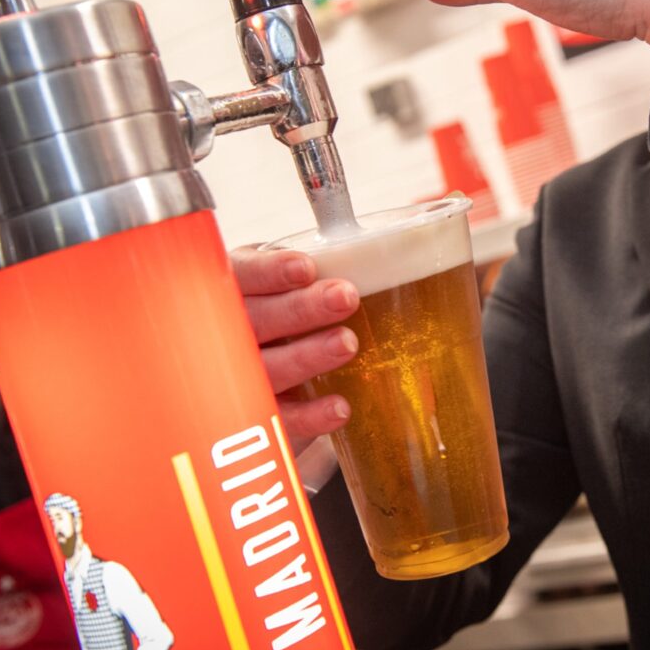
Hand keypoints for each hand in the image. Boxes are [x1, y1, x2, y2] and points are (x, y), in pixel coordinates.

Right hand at [231, 244, 360, 451]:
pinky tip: (340, 406)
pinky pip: (278, 421)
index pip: (240, 275)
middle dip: (299, 308)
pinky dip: (309, 416)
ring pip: (264, 368)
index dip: (268, 271)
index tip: (306, 267)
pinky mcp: (262, 417)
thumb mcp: (302, 280)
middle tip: (346, 297)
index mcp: (237, 288)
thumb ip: (333, 263)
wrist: (279, 379)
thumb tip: (417, 228)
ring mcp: (242, 377)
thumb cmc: (299, 314)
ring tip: (347, 344)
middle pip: (253, 320)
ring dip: (307, 355)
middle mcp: (232, 331)